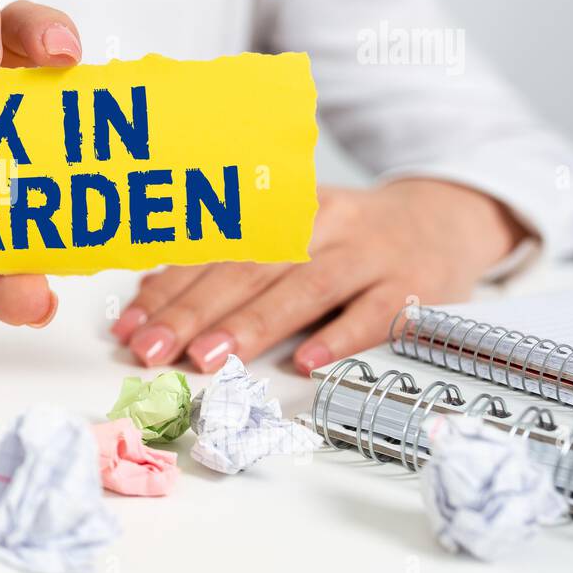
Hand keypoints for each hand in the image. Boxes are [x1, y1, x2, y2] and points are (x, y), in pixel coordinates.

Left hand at [111, 180, 528, 373]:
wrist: (444, 217)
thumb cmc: (342, 238)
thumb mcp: (284, 235)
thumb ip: (223, 264)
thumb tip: (150, 296)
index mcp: (279, 209)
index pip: (214, 252)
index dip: (167, 290)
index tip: (128, 328)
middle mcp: (321, 224)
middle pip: (248, 269)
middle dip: (194, 312)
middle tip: (153, 351)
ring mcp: (369, 253)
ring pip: (304, 287)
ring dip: (253, 324)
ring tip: (209, 358)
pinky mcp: (415, 285)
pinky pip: (376, 312)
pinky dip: (342, 336)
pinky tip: (307, 363)